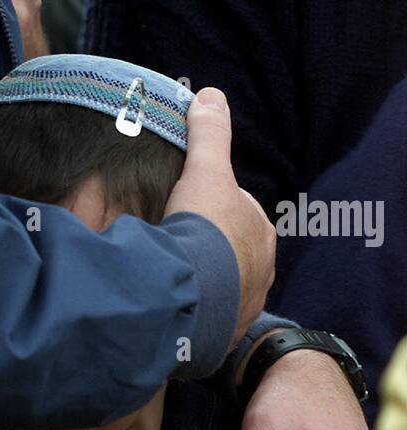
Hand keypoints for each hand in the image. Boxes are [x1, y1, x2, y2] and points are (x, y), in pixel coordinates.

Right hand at [164, 88, 275, 344]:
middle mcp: (261, 271)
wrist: (193, 296)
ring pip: (219, 283)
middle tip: (171, 238)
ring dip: (199, 277)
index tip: (185, 205)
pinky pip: (207, 315)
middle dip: (206, 243)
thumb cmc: (204, 229)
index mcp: (260, 232)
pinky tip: (169, 300)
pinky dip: (191, 307)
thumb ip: (208, 134)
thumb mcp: (204, 171)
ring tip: (167, 271)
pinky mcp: (223, 334)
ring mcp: (243, 305)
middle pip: (229, 248)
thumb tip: (211, 95)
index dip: (210, 202)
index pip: (237, 209)